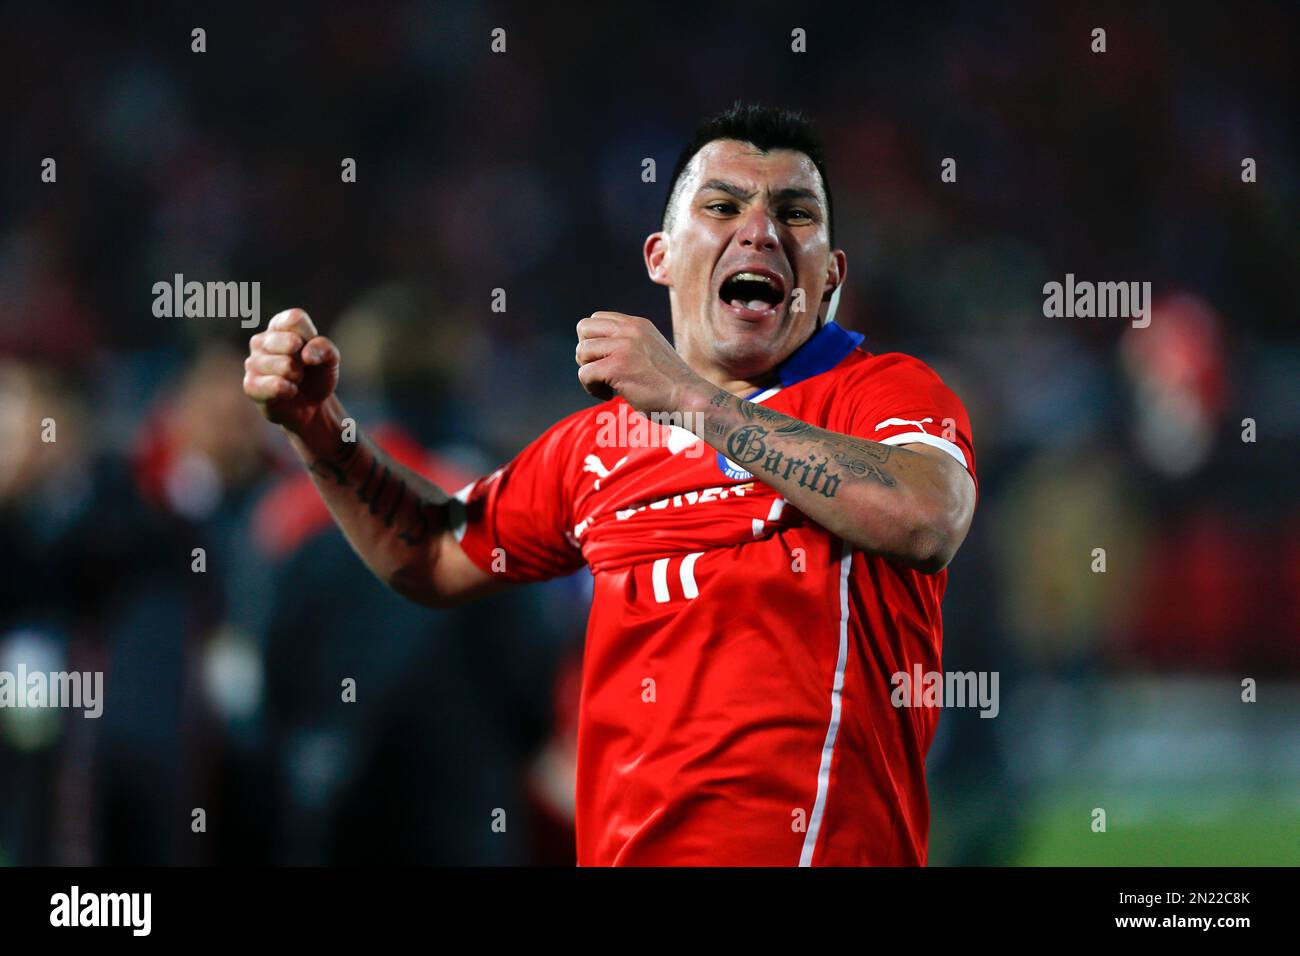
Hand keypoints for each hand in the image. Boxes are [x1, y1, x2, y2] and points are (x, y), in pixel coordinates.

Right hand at [243, 308, 339, 433]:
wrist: (310, 406)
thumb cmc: (316, 375)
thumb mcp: (331, 359)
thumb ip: (325, 348)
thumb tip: (306, 354)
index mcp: (279, 326)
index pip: (294, 318)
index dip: (310, 336)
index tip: (311, 348)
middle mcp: (261, 340)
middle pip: (290, 341)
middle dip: (305, 360)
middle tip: (302, 368)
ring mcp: (252, 362)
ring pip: (284, 365)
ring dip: (298, 377)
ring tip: (295, 380)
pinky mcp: (250, 385)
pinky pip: (273, 385)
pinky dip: (289, 390)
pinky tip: (290, 391)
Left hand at [575, 312, 708, 414]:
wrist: (690, 398)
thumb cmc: (671, 384)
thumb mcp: (650, 351)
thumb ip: (629, 344)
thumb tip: (598, 350)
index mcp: (637, 324)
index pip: (597, 318)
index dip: (594, 341)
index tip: (606, 361)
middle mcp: (629, 329)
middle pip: (583, 327)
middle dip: (585, 352)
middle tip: (600, 371)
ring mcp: (623, 346)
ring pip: (581, 350)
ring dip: (588, 372)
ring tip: (606, 386)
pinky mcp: (617, 367)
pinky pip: (584, 373)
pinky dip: (591, 388)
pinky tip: (608, 395)